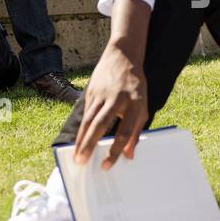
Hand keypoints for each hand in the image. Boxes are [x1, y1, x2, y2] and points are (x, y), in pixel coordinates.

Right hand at [74, 39, 147, 170]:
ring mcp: (102, 94)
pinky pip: (86, 113)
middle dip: (90, 145)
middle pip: (101, 125)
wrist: (123, 55)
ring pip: (89, 120)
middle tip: (82, 162)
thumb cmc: (136, 85)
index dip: (116, 149)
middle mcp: (117, 98)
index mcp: (135, 103)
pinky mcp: (91, 91)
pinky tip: (78, 141)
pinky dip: (81, 129)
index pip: (125, 131)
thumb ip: (137, 130)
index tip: (107, 165)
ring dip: (81, 139)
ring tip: (76, 156)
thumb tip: (129, 155)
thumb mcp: (143, 105)